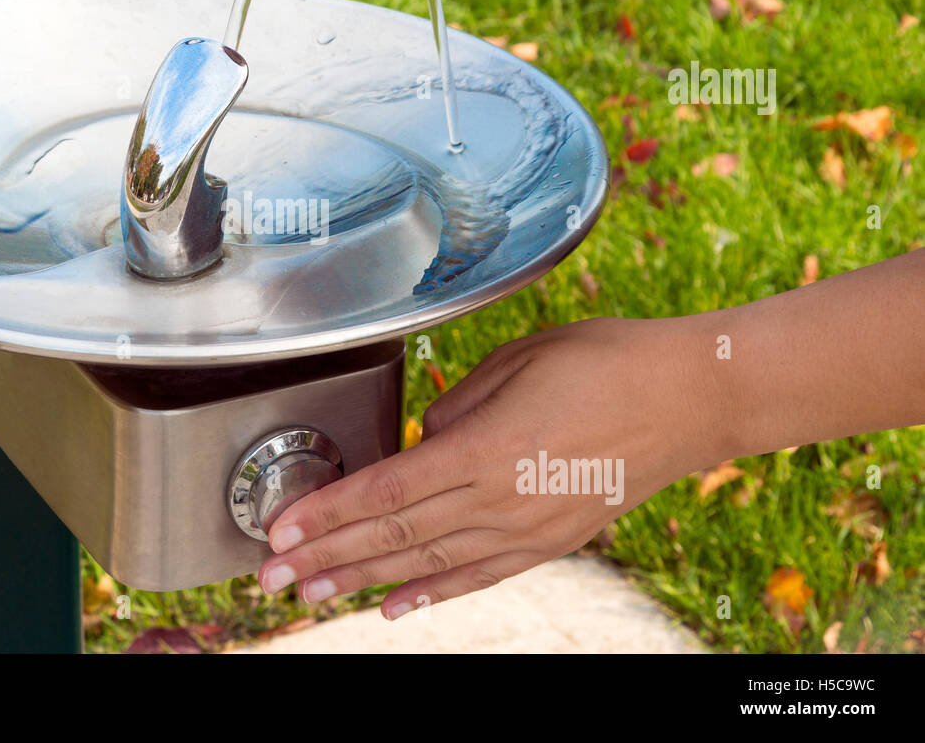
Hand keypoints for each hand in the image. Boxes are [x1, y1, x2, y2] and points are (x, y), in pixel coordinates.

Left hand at [258, 316, 727, 618]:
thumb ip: (457, 406)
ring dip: (364, 581)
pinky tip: (397, 606)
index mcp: (486, 448)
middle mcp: (502, 500)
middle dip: (325, 557)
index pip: (385, 491)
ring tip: (314, 595)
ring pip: (428, 564)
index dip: (327, 514)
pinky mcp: (552, 541)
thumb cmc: (607, 361)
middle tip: (273, 577)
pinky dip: (433, 593)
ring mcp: (528, 528)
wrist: (693, 398)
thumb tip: (421, 440)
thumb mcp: (517, 360)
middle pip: (393, 537)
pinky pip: (480, 575)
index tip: (282, 531)